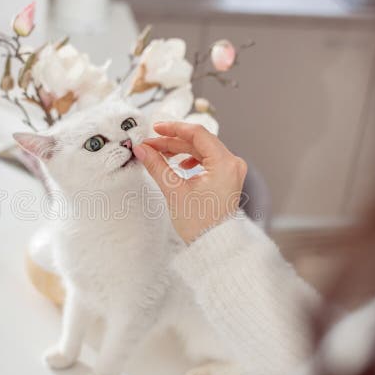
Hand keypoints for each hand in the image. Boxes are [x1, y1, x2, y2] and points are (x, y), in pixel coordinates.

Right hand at [133, 122, 247, 243]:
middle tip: (150, 144)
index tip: (155, 128)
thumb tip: (141, 149)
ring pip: (202, 150)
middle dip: (173, 141)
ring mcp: (232, 170)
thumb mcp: (174, 191)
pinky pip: (207, 160)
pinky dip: (190, 158)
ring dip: (180, 150)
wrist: (214, 246)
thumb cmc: (199, 223)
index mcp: (225, 163)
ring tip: (160, 154)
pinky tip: (178, 164)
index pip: (198, 133)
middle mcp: (233, 163)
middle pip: (199, 141)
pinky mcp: (227, 178)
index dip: (174, 128)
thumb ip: (156, 165)